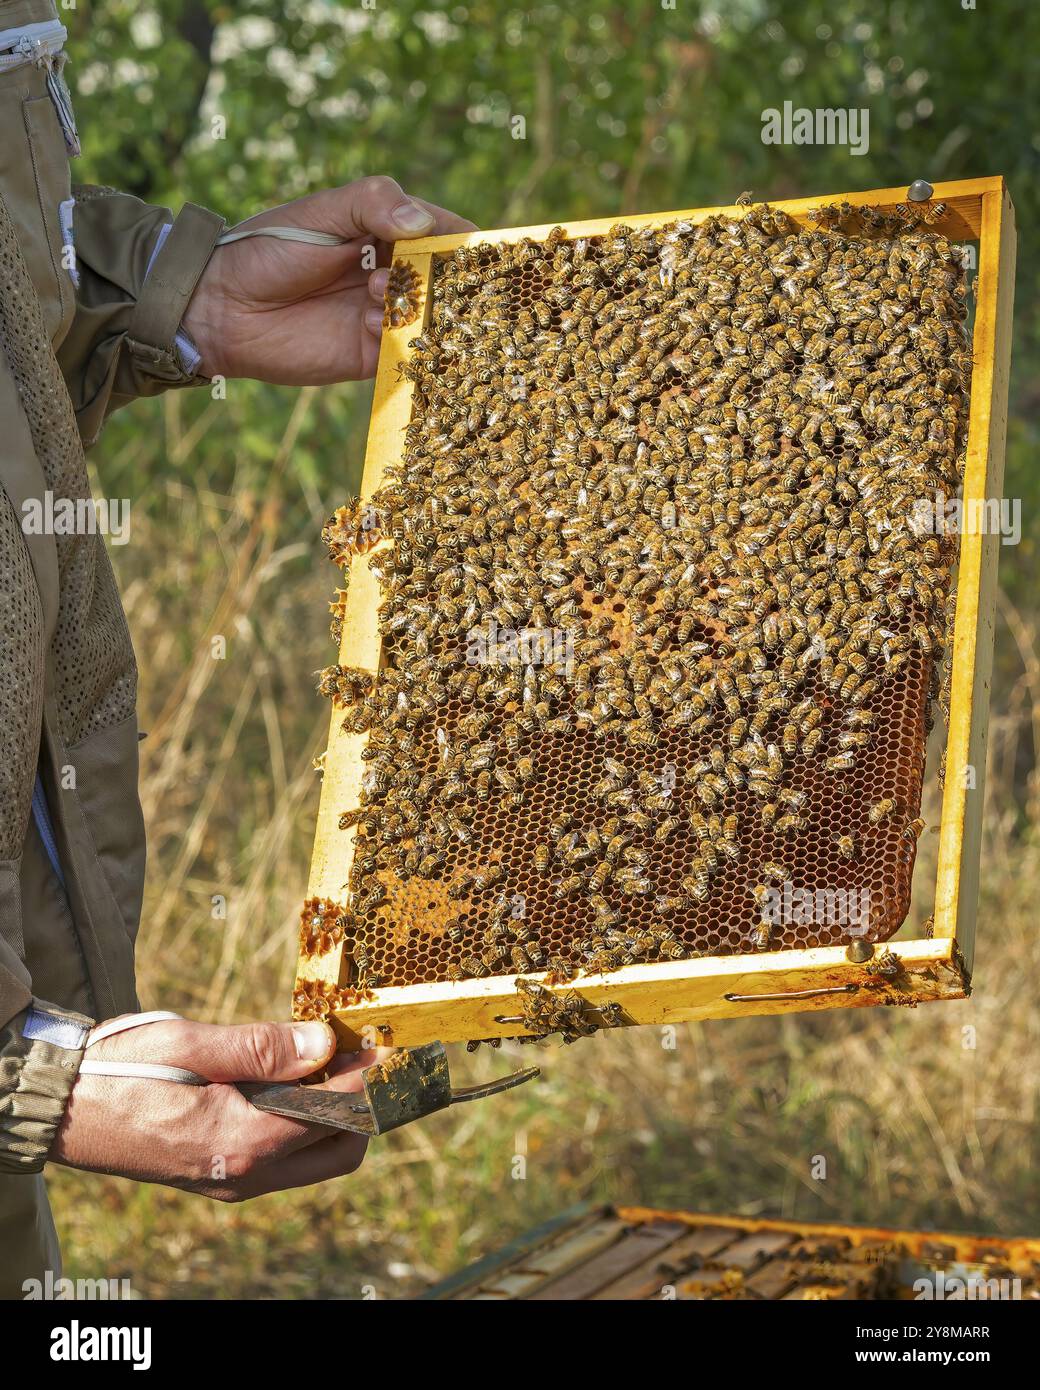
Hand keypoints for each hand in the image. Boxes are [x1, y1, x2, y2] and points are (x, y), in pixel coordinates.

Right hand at [52, 1016, 381, 1201]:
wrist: (61, 1111)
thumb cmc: (119, 1069)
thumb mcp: (191, 1043)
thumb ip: (261, 1046)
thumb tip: (323, 1042)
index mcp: (241, 1139)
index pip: (332, 1112)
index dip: (365, 1075)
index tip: (383, 1042)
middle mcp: (244, 1172)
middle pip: (339, 1150)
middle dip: (361, 1104)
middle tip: (357, 1052)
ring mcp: (232, 1180)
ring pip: (314, 1160)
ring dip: (333, 1115)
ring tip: (322, 1059)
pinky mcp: (219, 1176)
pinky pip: (283, 1158)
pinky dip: (301, 1124)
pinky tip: (288, 1079)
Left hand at [182, 175, 475, 383]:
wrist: (223, 307)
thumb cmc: (268, 249)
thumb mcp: (321, 213)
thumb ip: (372, 205)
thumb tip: (423, 223)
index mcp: (388, 232)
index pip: (443, 234)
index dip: (465, 241)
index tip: (474, 246)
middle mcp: (396, 275)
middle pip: (447, 281)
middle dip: (448, 281)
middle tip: (425, 274)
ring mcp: (386, 317)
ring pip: (432, 319)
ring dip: (417, 307)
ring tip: (376, 294)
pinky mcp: (372, 355)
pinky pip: (407, 353)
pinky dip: (404, 341)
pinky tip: (375, 325)